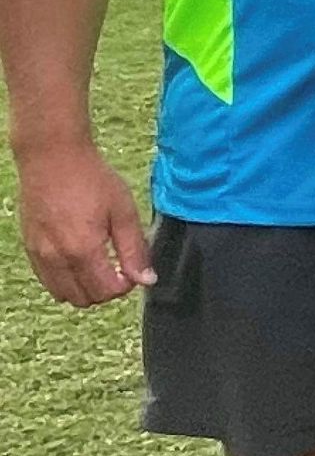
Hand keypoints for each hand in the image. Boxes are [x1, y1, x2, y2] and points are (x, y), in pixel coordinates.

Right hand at [13, 141, 152, 305]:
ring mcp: (39, 253)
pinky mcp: (29, 246)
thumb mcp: (124, 212)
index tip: (132, 271)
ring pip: (62, 293)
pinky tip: (79, 260)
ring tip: (99, 266)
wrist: (52, 157)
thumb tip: (145, 279)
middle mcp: (56, 257)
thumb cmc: (91, 179)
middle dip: (105, 291)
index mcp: (83, 250)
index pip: (106, 291)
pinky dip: (65, 280)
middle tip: (118, 270)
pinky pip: (47, 279)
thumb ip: (135, 250)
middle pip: (84, 299)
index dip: (125, 287)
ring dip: (84, 288)